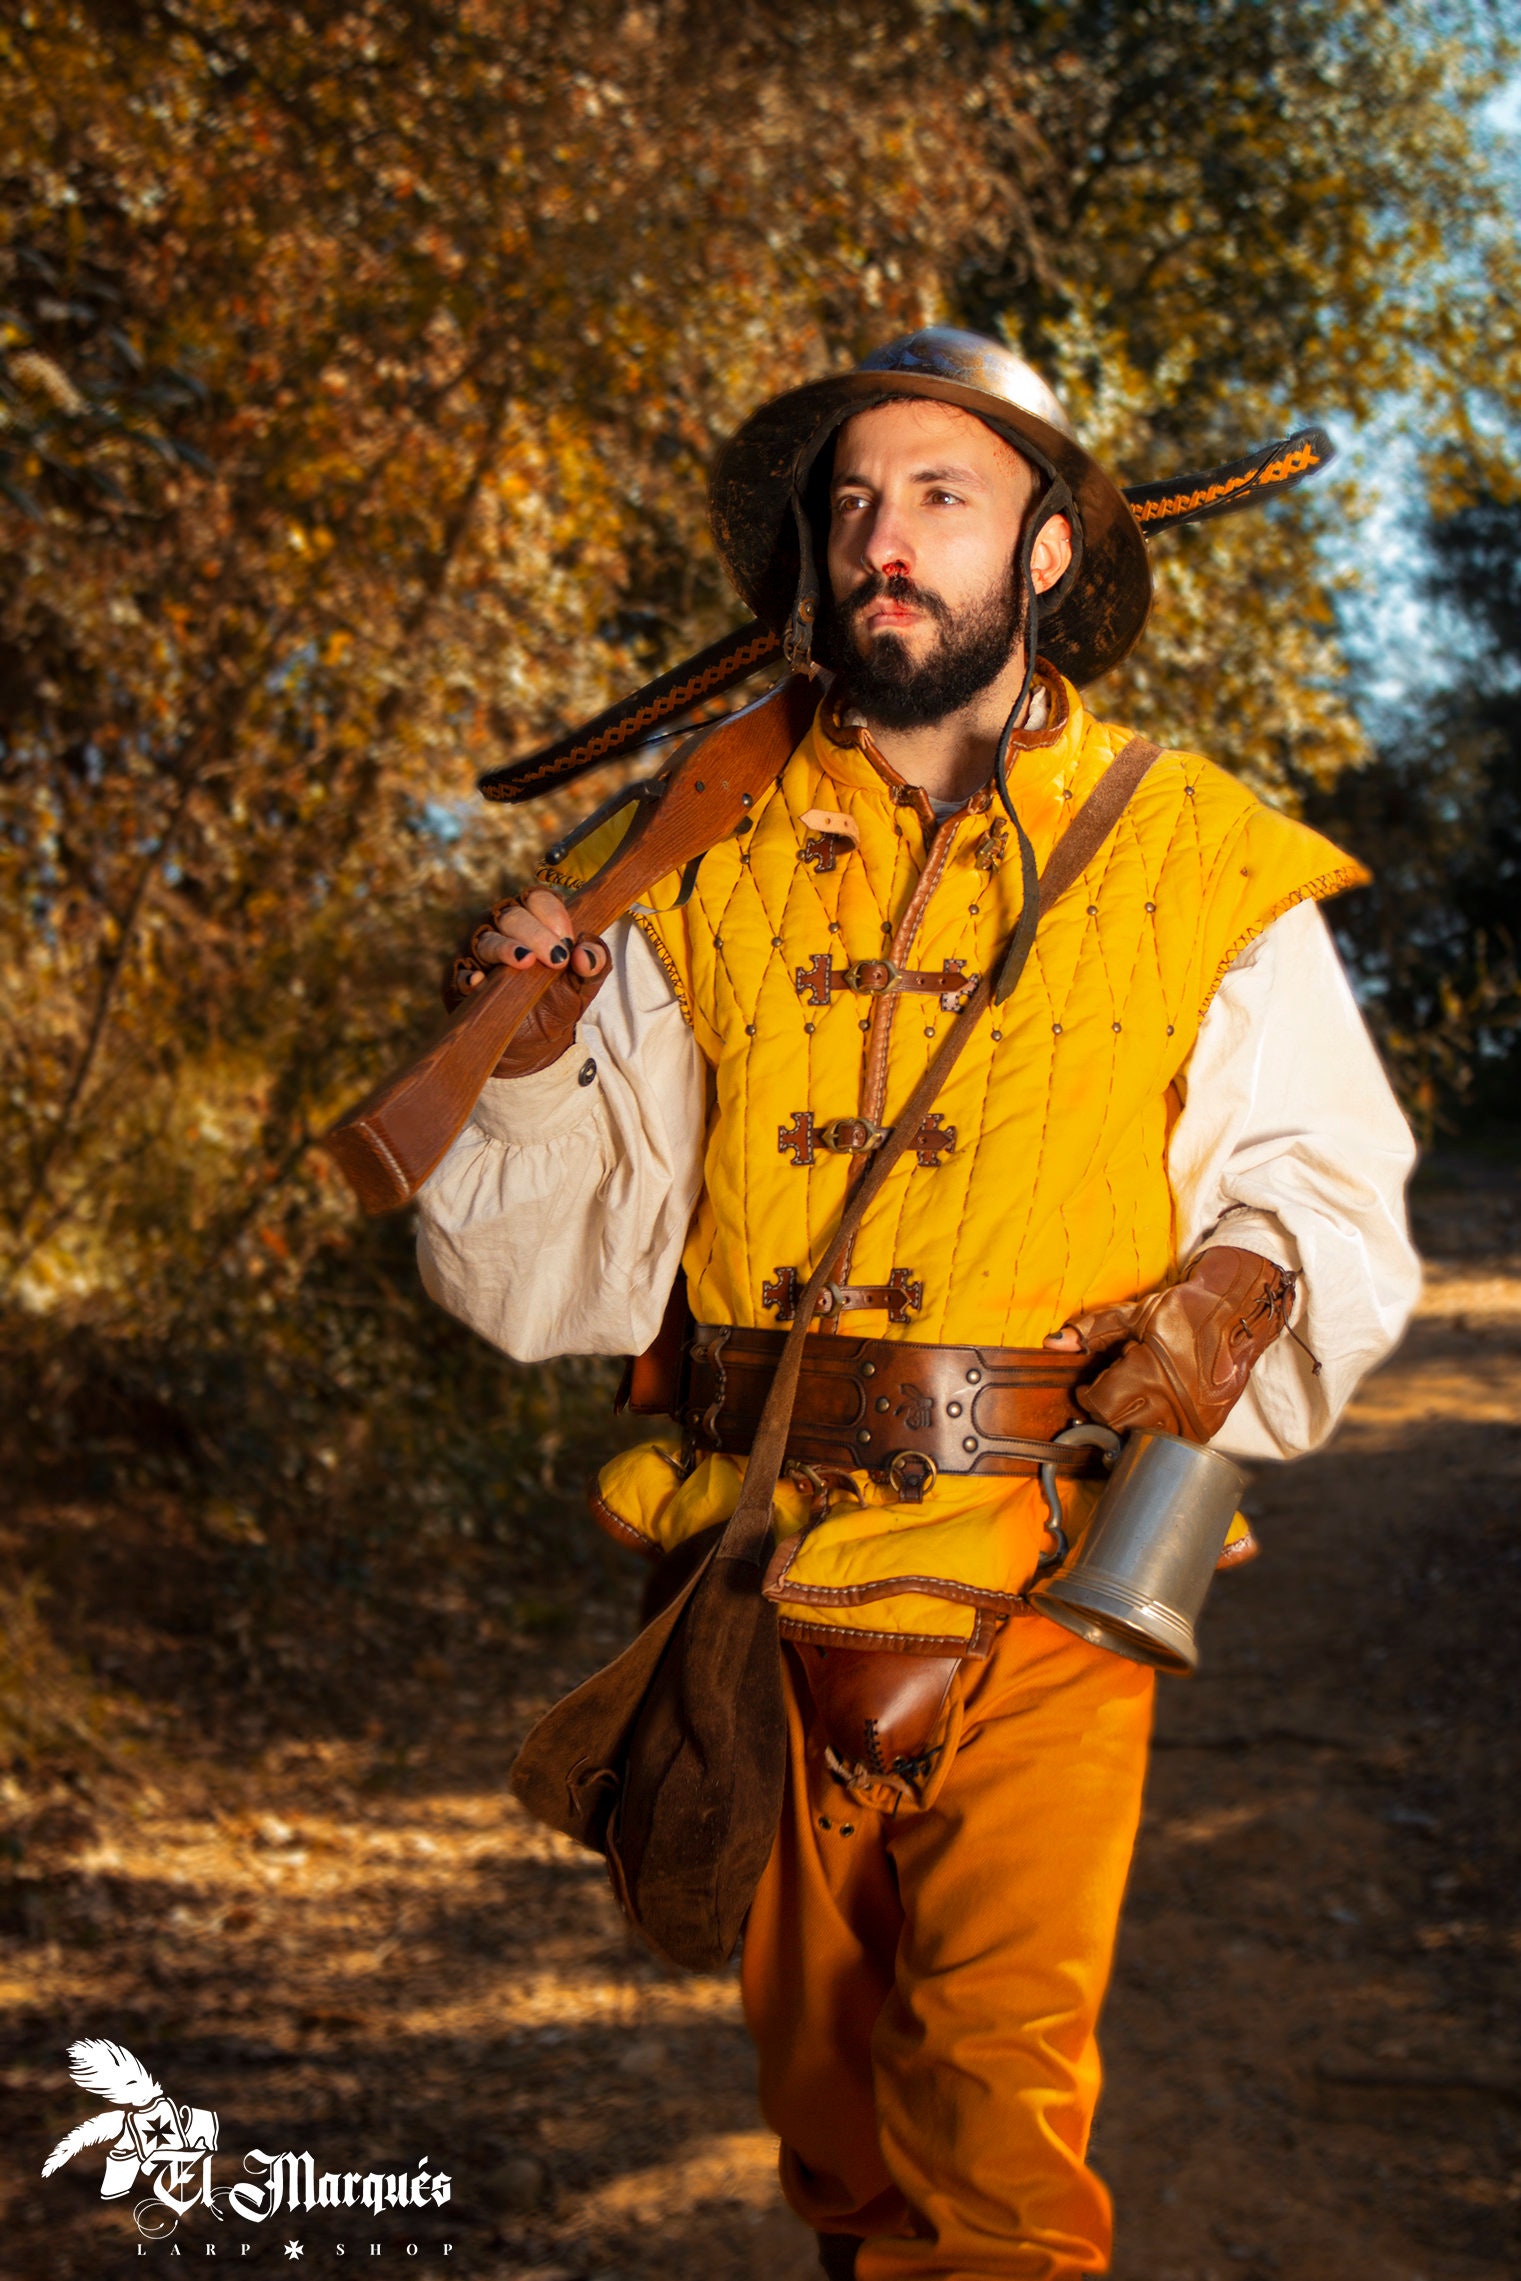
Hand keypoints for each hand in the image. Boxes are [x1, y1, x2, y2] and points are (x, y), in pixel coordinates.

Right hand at [444, 886, 609, 1078]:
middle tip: (557, 959)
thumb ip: (596, 963)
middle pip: (511, 916)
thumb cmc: (559, 1000)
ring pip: (486, 940)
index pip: (537, 899)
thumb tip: (587, 955)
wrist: (538, 1042)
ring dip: (505, 948)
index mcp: (535, 921)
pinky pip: (460, 975)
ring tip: (524, 961)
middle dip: (535, 934)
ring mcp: (481, 956)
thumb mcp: (585, 983)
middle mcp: (504, 932)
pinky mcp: (464, 984)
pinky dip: (469, 977)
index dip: (552, 914)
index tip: (568, 941)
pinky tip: (479, 982)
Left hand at [1044, 1245, 1297, 1442]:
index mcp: (1151, 1371)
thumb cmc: (1184, 1310)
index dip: (1089, 1395)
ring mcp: (1194, 1417)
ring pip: (1144, 1438)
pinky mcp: (1208, 1426)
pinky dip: (1157, 1429)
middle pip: (1119, 1425)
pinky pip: (1170, 1441)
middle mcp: (1174, 1400)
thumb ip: (1091, 1331)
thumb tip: (1053, 1343)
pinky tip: (1158, 1406)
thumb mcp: (1133, 1314)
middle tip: (1112, 1389)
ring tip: (1137, 1396)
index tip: (1090, 1386)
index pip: (1101, 1405)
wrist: (1237, 1314)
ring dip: (1131, 1422)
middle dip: (1106, 1410)